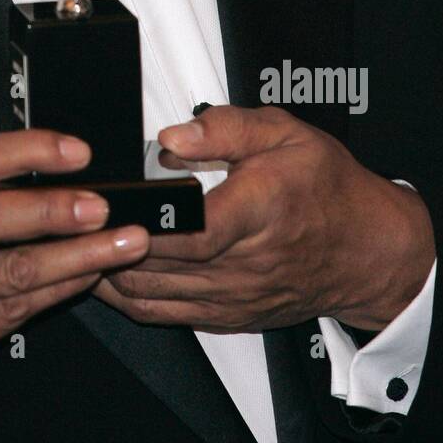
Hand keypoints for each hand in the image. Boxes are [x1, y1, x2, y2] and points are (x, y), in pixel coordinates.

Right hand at [0, 129, 148, 442]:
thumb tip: (47, 172)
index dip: (27, 149)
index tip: (75, 150)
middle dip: (49, 207)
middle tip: (99, 204)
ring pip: (14, 270)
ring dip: (77, 255)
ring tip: (124, 242)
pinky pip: (24, 307)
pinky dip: (64, 287)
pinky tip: (94, 273)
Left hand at [94, 105, 435, 334]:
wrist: (368, 250)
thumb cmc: (328, 189)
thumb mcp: (286, 133)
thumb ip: (226, 126)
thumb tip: (172, 133)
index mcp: (257, 210)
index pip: (192, 230)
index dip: (145, 222)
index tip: (108, 203)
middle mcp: (242, 262)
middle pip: (156, 263)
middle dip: (108, 241)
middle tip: (74, 213)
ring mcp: (231, 295)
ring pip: (148, 293)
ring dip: (108, 268)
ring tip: (81, 238)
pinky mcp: (224, 315)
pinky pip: (160, 313)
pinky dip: (125, 294)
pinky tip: (104, 267)